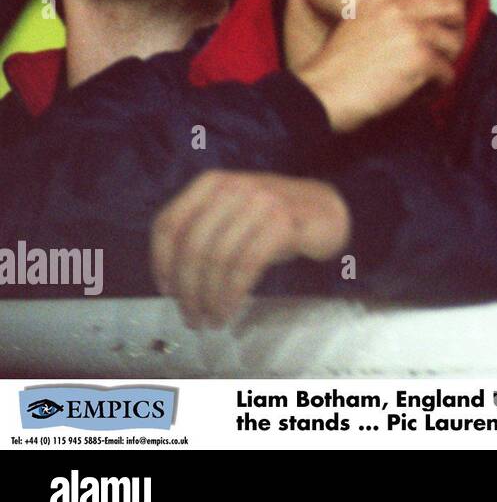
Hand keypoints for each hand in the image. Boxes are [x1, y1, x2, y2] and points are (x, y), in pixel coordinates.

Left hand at [151, 171, 350, 328]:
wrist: (330, 210)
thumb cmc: (277, 220)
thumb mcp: (234, 215)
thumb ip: (203, 232)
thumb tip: (174, 281)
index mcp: (212, 183)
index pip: (169, 224)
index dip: (161, 263)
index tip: (168, 291)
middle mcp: (234, 187)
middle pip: (193, 246)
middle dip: (188, 289)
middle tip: (192, 316)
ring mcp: (261, 202)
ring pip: (218, 259)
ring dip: (210, 297)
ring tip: (212, 318)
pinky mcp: (284, 222)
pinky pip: (246, 265)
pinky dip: (233, 293)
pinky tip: (231, 307)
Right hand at [296, 0, 464, 131]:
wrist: (321, 95)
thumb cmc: (339, 68)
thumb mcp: (361, 22)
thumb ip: (393, 12)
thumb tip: (434, 20)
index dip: (443, 10)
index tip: (437, 30)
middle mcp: (399, 7)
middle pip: (454, 8)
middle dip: (454, 32)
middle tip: (441, 55)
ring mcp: (411, 30)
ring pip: (455, 43)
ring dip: (443, 66)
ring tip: (421, 81)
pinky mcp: (419, 58)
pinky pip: (448, 74)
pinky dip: (435, 90)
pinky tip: (414, 96)